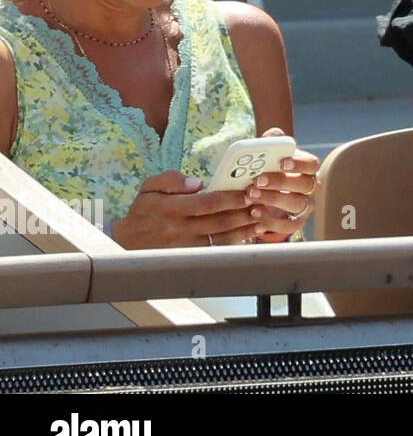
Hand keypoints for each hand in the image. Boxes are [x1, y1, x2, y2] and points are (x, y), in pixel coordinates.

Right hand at [113, 170, 259, 248]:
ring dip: (244, 229)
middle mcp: (180, 228)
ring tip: (262, 220)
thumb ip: (172, 180)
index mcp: (171, 208)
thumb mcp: (149, 187)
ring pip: (221, 238)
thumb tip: (197, 182)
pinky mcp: (190, 256)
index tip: (247, 192)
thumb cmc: (143, 211)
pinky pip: (216, 250)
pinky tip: (249, 235)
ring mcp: (186, 245)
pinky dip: (235, 243)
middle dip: (244, 212)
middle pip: (219, 221)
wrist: (127, 242)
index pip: (207, 203)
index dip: (230, 198)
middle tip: (262, 203)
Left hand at [243, 126, 319, 243]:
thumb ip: (272, 142)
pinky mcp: (296, 223)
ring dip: (273, 200)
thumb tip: (273, 134)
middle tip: (257, 180)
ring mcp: (305, 206)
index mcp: (307, 168)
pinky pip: (289, 226)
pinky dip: (272, 221)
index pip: (312, 164)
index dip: (299, 163)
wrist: (267, 194)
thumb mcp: (271, 154)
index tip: (282, 162)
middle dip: (280, 182)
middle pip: (304, 184)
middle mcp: (310, 188)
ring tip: (251, 195)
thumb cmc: (270, 170)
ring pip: (297, 204)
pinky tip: (255, 213)